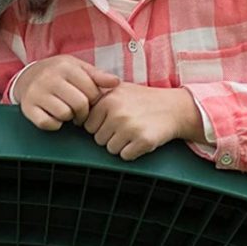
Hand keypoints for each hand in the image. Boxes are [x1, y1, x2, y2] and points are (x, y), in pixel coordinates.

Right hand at [14, 55, 118, 129]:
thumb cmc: (58, 73)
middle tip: (79, 110)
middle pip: (79, 104)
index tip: (90, 100)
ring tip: (66, 110)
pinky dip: (54, 124)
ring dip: (69, 117)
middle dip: (83, 111)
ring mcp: (37, 93)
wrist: (27, 76)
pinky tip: (54, 115)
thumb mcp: (77, 67)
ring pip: (64, 114)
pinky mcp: (28, 107)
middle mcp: (49, 78)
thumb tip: (116, 82)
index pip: (91, 90)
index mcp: (65, 66)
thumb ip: (97, 75)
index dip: (95, 99)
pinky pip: (48, 123)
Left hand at [82, 83, 201, 160]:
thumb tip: (73, 106)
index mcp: (108, 99)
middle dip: (108, 136)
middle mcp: (117, 113)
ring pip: (110, 149)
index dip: (98, 126)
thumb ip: (97, 96)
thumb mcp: (118, 89)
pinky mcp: (143, 141)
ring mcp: (130, 127)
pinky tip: (139, 139)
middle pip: (97, 139)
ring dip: (120, 144)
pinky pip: (125, 156)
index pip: (87, 125)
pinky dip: (131, 151)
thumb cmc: (142, 99)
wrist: (172, 107)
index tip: (111, 120)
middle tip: (124, 126)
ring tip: (132, 131)